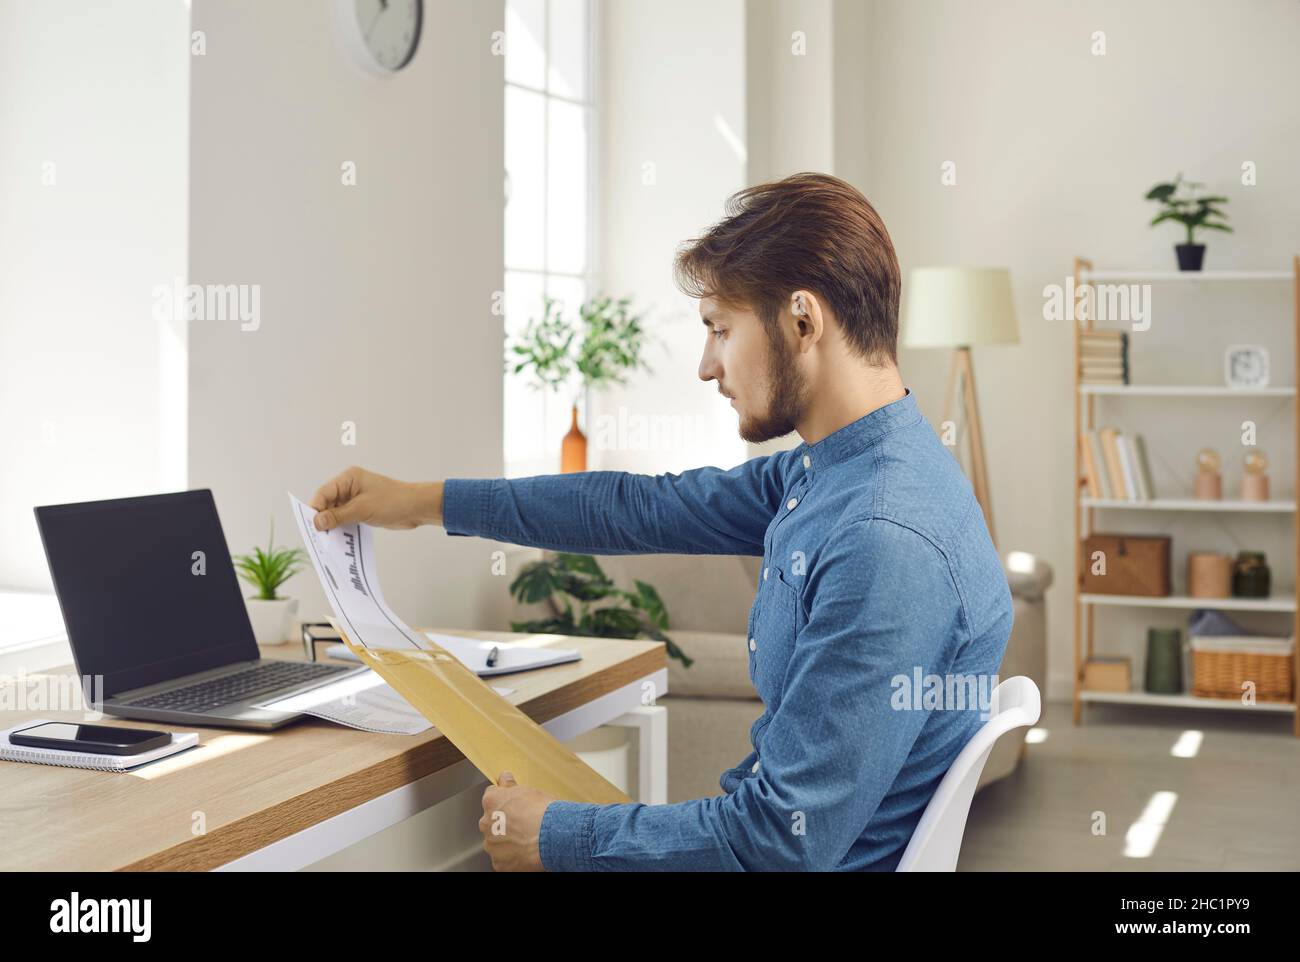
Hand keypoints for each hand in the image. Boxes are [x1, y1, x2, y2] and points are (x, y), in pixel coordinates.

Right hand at [309, 466, 438, 530]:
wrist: (417, 508)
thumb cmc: (393, 502)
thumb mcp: (362, 509)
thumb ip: (338, 516)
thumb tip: (317, 522)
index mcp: (348, 478)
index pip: (324, 493)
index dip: (316, 509)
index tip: (311, 526)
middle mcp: (350, 486)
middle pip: (328, 502)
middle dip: (323, 518)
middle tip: (318, 536)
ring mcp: (356, 498)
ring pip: (336, 512)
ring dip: (333, 524)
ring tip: (328, 539)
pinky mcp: (362, 508)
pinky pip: (346, 517)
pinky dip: (342, 526)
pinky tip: (339, 537)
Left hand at [479, 772, 553, 871]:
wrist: (555, 836)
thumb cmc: (544, 812)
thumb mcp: (529, 790)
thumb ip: (510, 785)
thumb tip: (504, 778)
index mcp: (492, 802)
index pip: (491, 797)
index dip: (504, 801)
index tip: (513, 804)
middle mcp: (487, 823)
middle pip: (491, 821)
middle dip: (502, 822)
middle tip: (522, 823)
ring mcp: (492, 845)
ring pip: (495, 841)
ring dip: (506, 840)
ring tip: (526, 839)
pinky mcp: (499, 863)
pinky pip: (502, 859)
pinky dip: (511, 856)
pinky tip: (525, 851)